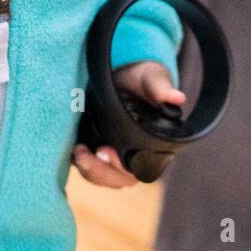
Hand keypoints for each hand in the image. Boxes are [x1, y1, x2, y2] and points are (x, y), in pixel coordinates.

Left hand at [72, 60, 185, 187]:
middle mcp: (131, 155)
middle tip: (88, 155)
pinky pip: (86, 166)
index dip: (122, 169)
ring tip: (79, 152)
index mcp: (150, 146)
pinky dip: (79, 162)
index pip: (139, 170)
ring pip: (100, 176)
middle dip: (101, 173)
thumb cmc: (143, 78)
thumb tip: (177, 97)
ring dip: (89, 170)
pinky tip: (73, 149)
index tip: (108, 153)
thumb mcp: (151, 78)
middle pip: (117, 179)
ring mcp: (110, 152)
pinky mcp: (92, 146)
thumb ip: (161, 87)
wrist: (122, 71)